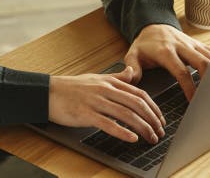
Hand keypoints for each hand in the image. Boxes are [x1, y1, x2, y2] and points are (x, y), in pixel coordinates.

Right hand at [48, 66, 166, 143]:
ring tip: (151, 137)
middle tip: (160, 131)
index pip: (138, 93)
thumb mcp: (96, 77)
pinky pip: (108, 123)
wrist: (48, 92)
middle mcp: (105, 90)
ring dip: (142, 127)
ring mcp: (95, 101)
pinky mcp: (85, 113)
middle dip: (152, 119)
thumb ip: (116, 77)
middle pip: (136, 103)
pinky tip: (132, 138)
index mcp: (109, 82)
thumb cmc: (71, 87)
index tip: (161, 119)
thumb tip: (131, 72)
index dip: (153, 107)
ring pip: (125, 114)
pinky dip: (122, 131)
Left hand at [124, 24, 209, 100]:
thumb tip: (129, 78)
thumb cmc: (143, 45)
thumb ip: (131, 67)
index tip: (194, 102)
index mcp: (166, 52)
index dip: (190, 88)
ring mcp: (192, 44)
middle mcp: (182, 46)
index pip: (181, 72)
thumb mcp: (132, 54)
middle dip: (209, 80)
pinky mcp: (198, 44)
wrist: (152, 25)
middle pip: (202, 62)